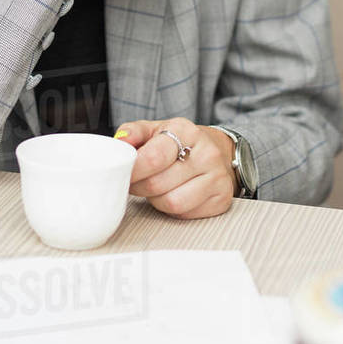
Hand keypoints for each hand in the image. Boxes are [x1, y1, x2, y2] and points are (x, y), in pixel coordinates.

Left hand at [114, 119, 236, 218]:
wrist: (216, 152)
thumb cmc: (180, 143)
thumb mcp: (156, 129)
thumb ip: (134, 132)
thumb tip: (120, 141)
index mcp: (187, 131)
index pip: (154, 157)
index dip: (133, 170)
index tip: (123, 174)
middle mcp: (207, 153)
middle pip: (158, 183)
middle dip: (140, 186)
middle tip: (135, 182)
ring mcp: (217, 177)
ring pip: (172, 203)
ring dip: (156, 200)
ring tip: (156, 188)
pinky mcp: (222, 199)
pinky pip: (185, 214)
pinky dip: (172, 209)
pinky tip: (173, 194)